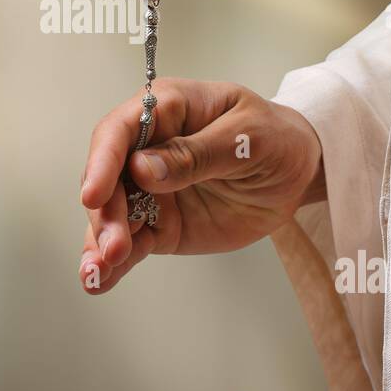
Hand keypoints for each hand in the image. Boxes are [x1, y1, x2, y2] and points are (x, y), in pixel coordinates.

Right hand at [77, 78, 324, 293]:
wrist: (297, 173)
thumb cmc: (275, 138)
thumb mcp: (248, 137)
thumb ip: (197, 153)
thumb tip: (142, 168)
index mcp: (167, 110)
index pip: (121, 131)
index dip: (103, 161)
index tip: (94, 194)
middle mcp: (147, 148)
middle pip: (109, 178)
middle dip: (105, 213)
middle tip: (113, 246)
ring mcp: (150, 189)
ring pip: (113, 215)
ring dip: (100, 242)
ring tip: (98, 271)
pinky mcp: (160, 224)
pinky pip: (132, 242)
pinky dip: (112, 264)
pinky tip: (98, 281)